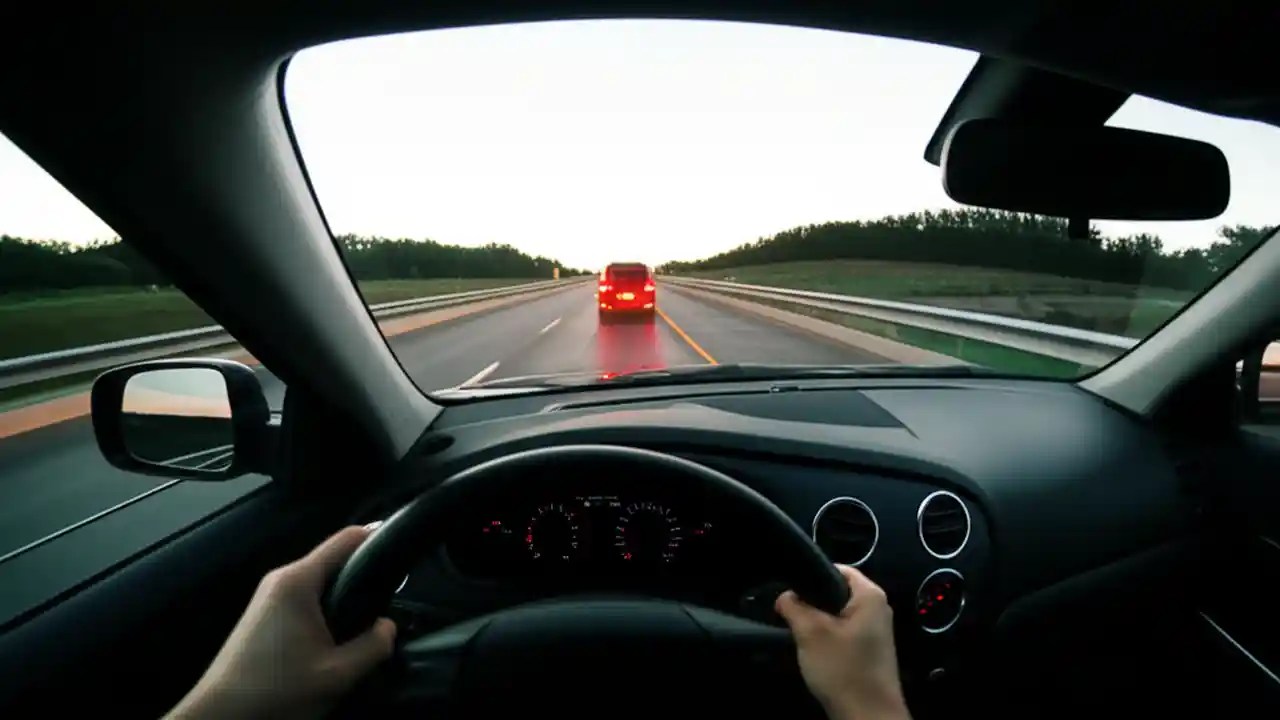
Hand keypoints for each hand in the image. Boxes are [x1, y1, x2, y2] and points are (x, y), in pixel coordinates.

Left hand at [166, 526, 396, 719]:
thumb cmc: (277, 692)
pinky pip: (307, 599)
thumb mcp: (338, 674)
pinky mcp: (265, 615)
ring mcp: (270, 596)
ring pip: (321, 583)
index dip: (380, 538)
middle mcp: (282, 579)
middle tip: (388, 605)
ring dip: (346, 599)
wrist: (220, 717)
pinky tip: (337, 638)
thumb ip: (374, 646)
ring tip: (365, 626)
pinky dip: (327, 611)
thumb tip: (388, 627)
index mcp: (299, 581)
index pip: (348, 538)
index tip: (404, 557)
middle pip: (335, 560)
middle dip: (364, 578)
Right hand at [775, 565, 908, 719]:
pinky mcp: (869, 649)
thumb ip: (793, 606)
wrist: (868, 716)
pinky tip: (813, 649)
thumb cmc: (843, 669)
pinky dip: (827, 637)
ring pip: (837, 614)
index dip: (811, 575)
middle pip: (836, 591)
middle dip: (812, 601)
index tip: (789, 588)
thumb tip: (784, 595)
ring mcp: (875, 630)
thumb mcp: (811, 633)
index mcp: (870, 595)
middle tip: (789, 611)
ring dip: (817, 621)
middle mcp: (877, 608)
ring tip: (798, 630)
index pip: (837, 568)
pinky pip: (843, 631)